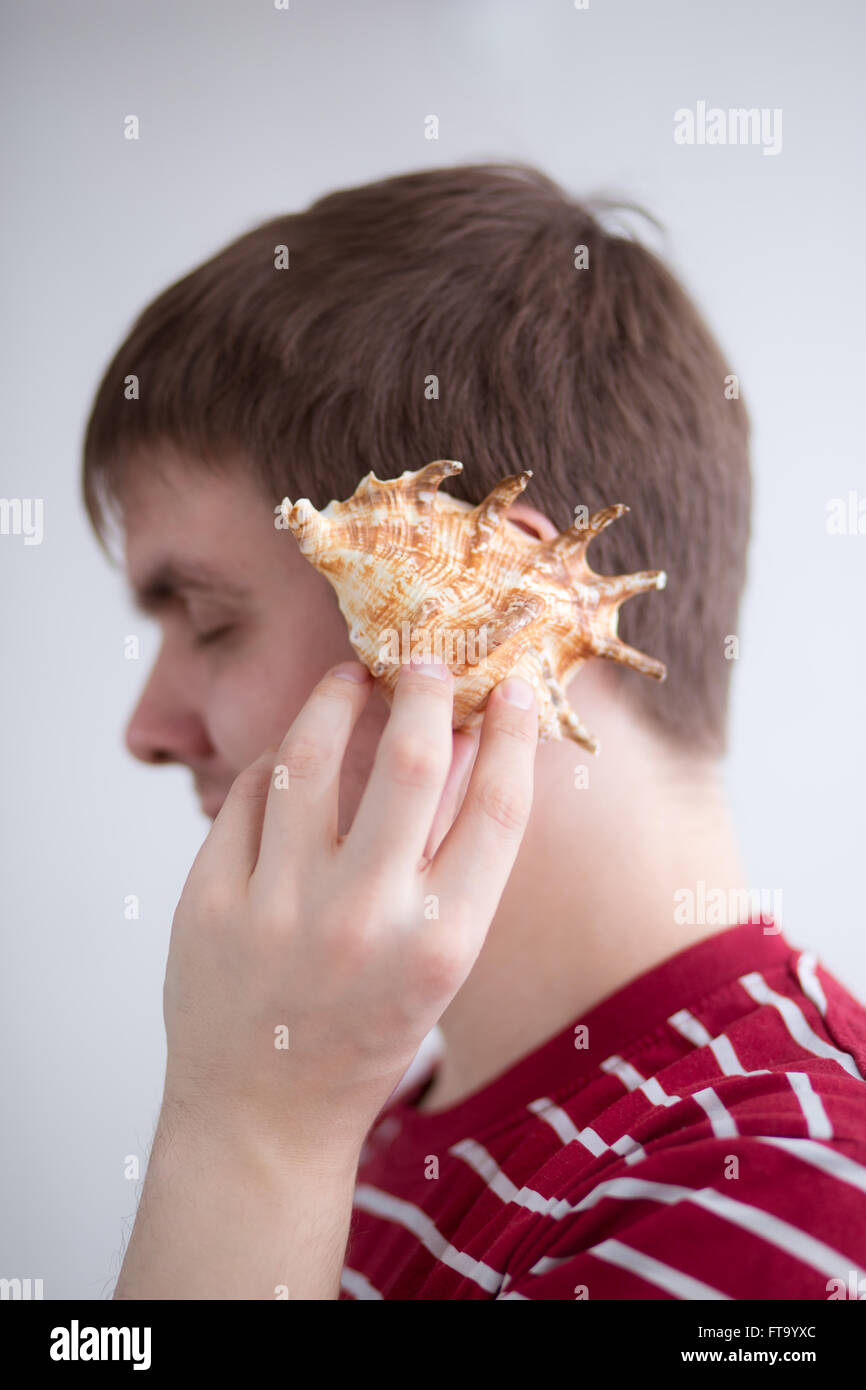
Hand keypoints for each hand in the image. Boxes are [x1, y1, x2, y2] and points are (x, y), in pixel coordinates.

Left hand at [161, 658, 537, 1155]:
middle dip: (424, 687)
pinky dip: (274, 763)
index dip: (512, 731)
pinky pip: (246, 793)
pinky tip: (288, 759)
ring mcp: (278, 909)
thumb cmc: (367, 1031)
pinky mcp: (208, 902)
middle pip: (411, 758)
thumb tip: (475, 743)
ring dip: (335, 697)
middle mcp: (364, 919)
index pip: (499, 806)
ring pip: (309, 755)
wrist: (264, 1112)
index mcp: (442, 942)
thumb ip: (459, 859)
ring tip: (348, 679)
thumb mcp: (439, 961)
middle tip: (422, 658)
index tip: (508, 684)